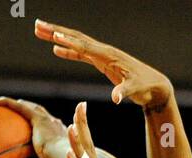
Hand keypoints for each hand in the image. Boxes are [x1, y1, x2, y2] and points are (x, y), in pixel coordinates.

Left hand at [0, 96, 72, 157]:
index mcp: (61, 141)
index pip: (54, 133)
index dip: (48, 131)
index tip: (40, 132)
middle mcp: (55, 128)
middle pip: (42, 117)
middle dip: (33, 113)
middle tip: (22, 112)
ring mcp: (46, 122)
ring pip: (30, 108)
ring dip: (19, 104)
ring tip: (5, 102)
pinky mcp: (39, 120)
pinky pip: (19, 108)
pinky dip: (8, 103)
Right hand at [35, 19, 173, 111]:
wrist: (154, 86)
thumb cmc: (146, 87)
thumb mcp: (135, 90)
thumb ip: (124, 92)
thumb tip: (115, 98)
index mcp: (108, 56)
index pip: (84, 46)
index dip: (68, 42)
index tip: (52, 36)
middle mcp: (103, 51)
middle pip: (75, 38)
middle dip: (55, 31)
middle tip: (37, 25)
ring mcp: (102, 55)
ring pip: (75, 43)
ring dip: (57, 38)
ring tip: (40, 32)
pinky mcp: (102, 62)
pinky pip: (80, 54)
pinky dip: (67, 51)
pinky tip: (56, 50)